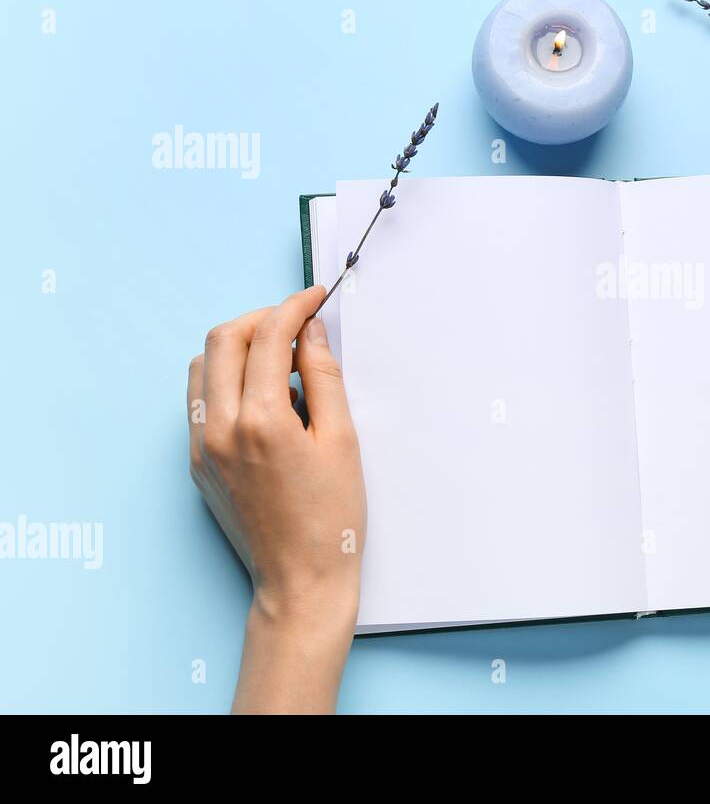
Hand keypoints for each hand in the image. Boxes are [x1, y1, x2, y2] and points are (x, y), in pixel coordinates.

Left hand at [187, 285, 364, 711]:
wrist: (300, 578)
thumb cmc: (332, 518)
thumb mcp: (342, 440)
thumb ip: (324, 377)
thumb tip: (312, 333)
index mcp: (260, 421)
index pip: (268, 338)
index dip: (294, 307)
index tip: (315, 298)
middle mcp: (219, 428)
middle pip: (222, 339)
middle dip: (261, 318)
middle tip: (296, 321)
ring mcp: (202, 446)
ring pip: (202, 366)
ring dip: (238, 347)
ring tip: (280, 360)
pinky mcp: (198, 463)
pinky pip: (200, 399)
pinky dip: (227, 380)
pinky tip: (264, 396)